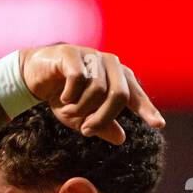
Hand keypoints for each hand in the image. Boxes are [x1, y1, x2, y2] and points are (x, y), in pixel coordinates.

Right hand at [19, 44, 164, 143]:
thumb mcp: (82, 117)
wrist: (33, 77)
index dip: (147, 110)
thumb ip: (102, 126)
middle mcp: (109, 63)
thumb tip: (121, 138)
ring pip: (98, 90)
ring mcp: (91, 56)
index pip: (135, 96)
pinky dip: (69, 95)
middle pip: (119, 95)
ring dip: (81, 109)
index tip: (159, 124)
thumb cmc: (62, 95)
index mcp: (117, 77)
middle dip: (103, 118)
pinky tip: (62, 97)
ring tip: (69, 112)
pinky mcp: (71, 54)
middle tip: (86, 131)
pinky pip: (78, 79)